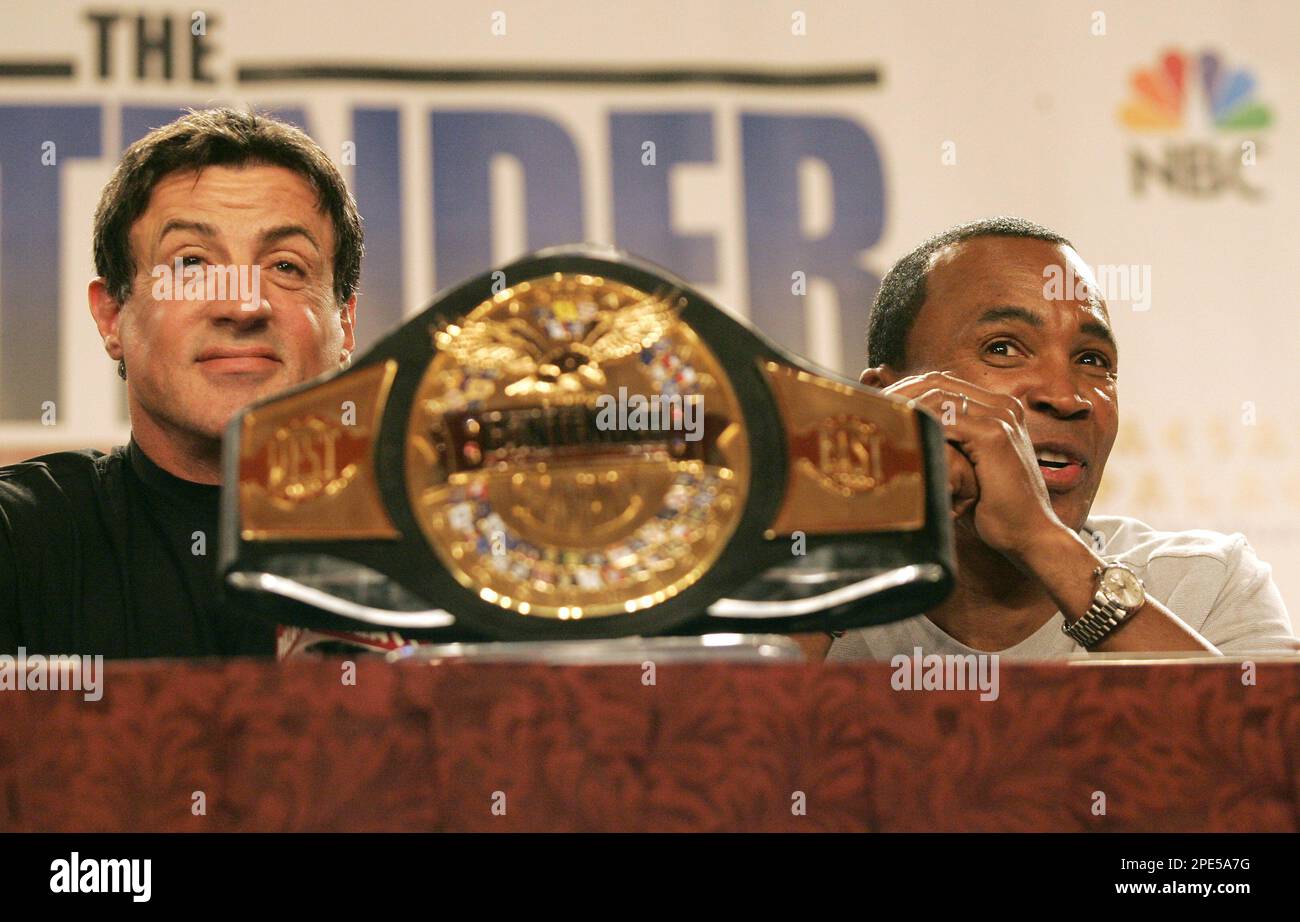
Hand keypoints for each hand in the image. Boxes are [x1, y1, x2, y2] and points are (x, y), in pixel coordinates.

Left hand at [881, 371, 1062, 563]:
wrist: (1030, 535)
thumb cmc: (995, 510)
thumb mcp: (967, 469)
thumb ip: (947, 447)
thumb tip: (907, 439)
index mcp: (999, 409)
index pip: (944, 384)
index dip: (908, 391)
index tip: (878, 405)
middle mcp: (1003, 406)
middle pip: (938, 381)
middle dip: (900, 392)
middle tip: (870, 408)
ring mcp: (1001, 417)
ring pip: (937, 395)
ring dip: (904, 406)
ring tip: (877, 420)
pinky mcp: (995, 435)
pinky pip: (945, 419)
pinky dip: (918, 424)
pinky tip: (896, 437)